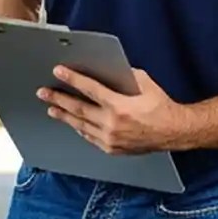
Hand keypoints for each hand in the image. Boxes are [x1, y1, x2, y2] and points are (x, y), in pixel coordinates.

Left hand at [38, 66, 185, 154]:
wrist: (174, 132)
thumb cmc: (161, 106)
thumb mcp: (145, 83)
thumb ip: (124, 76)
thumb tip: (107, 69)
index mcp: (119, 106)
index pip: (89, 89)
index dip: (72, 79)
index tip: (58, 72)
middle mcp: (112, 124)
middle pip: (78, 109)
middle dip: (59, 99)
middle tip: (44, 92)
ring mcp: (110, 139)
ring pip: (80, 125)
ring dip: (64, 116)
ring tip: (52, 108)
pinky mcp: (112, 149)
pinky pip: (90, 137)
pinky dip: (79, 128)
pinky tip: (72, 123)